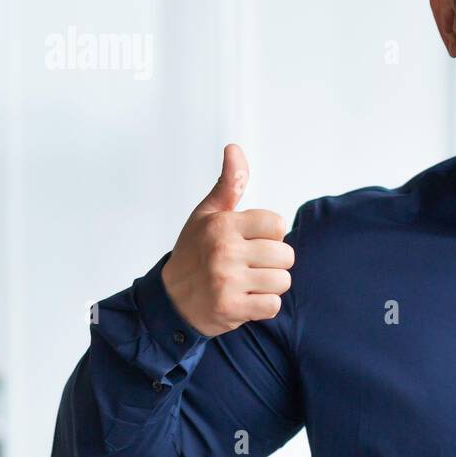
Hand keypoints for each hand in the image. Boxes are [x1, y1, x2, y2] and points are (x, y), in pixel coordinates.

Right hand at [161, 144, 293, 337]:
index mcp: (222, 224)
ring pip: (282, 281)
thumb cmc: (194, 253)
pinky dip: (263, 306)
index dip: (269, 235)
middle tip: (249, 265)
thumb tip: (234, 148)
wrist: (169, 300)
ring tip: (246, 283)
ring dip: (269, 285)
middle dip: (273, 262)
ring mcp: (227, 281)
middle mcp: (224, 251)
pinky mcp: (231, 308)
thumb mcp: (207, 214)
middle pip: (286, 255)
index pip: (278, 224)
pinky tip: (245, 300)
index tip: (250, 241)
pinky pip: (273, 306)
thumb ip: (228, 183)